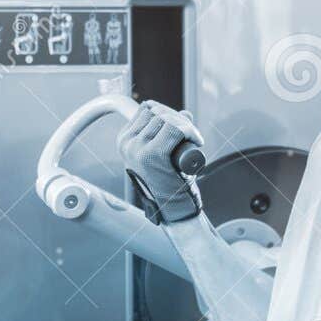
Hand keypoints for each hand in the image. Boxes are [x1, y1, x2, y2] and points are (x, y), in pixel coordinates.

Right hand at [117, 101, 203, 223]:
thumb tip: (185, 113)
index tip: (181, 127)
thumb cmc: (170, 184)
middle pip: (157, 112)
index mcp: (124, 141)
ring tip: (194, 140)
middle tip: (192, 135)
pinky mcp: (153, 156)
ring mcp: (138, 149)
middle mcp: (127, 144)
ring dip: (186, 125)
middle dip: (178, 118)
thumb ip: (169, 134)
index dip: (168, 113)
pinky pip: (175, 129)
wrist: (174, 211)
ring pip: (167, 119)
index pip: (146, 109)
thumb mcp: (163, 156)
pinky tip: (196, 141)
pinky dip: (190, 131)